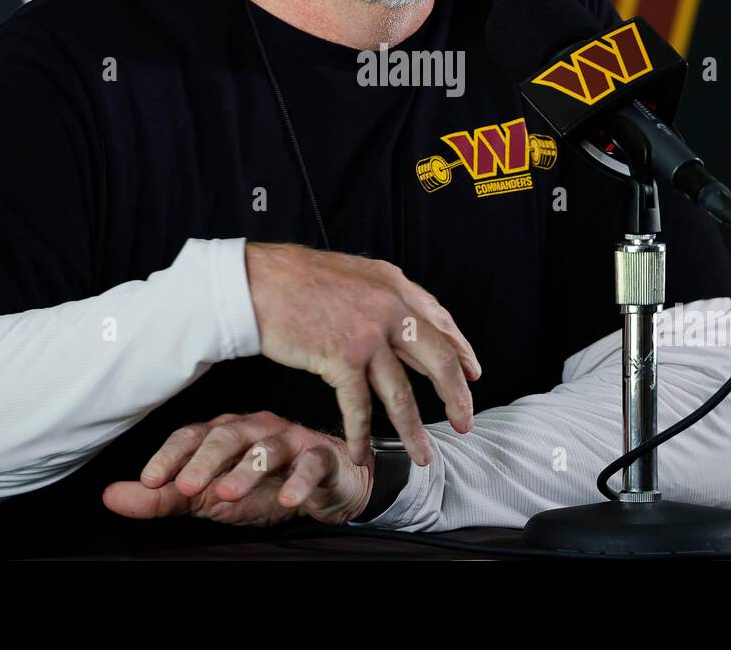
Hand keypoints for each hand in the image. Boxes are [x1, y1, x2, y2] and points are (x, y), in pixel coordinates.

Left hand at [101, 412, 375, 526]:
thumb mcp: (208, 498)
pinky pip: (311, 464)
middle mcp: (254, 428)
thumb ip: (162, 498)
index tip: (149, 479)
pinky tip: (287, 499)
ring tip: (228, 494)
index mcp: (223, 433)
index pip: (191, 435)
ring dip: (246, 470)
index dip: (170, 455)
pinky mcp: (322, 456)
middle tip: (187, 487)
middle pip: (226, 435)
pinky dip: (299, 481)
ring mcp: (290, 439)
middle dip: (205, 460)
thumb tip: (108, 496)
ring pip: (266, 447)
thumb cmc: (263, 487)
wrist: (328, 487)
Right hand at [244, 242, 480, 467]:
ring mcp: (368, 334)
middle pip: (437, 359)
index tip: (472, 373)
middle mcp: (389, 307)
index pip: (440, 321)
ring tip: (424, 456)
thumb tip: (402, 316)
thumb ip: (381, 295)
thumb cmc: (295, 279)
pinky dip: (360, 435)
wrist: (257, 281)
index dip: (460, 350)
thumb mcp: (352, 274)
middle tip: (464, 422)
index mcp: (394, 285)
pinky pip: (358, 407)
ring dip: (414, 430)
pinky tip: (362, 454)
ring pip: (401, 393)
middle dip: (456, 395)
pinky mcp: (341, 357)